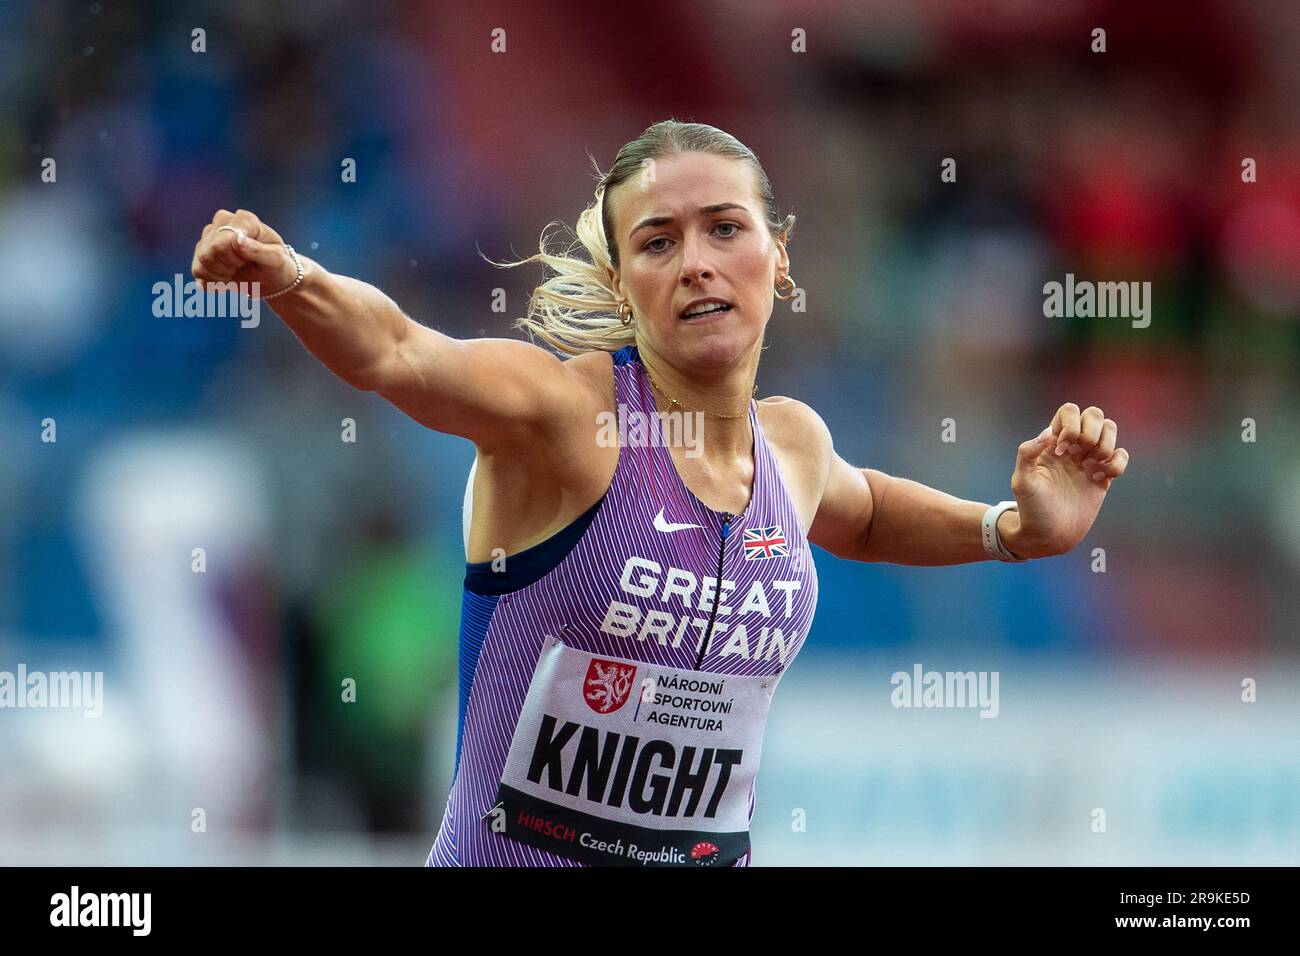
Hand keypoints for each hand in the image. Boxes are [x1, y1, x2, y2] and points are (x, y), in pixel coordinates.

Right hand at [191, 209, 296, 295]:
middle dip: (228, 268)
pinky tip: (227, 278)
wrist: (271, 278)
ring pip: (201, 263)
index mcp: (244, 219)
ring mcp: (210, 235)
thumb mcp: (276, 261)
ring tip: (236, 272)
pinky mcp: (201, 251)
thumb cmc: (277, 266)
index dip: (234, 260)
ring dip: (220, 276)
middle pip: (209, 254)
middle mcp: (223, 221)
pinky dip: (213, 282)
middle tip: (244, 267)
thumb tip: (237, 239)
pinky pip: (197, 272)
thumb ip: (258, 250)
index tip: (249, 261)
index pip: (222, 243)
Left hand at [1003, 403, 1129, 557]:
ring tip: (1092, 467)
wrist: (1047, 536)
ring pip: (1110, 430)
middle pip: (1095, 415)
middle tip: (1080, 457)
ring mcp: (1089, 460)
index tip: (1061, 450)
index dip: (1071, 424)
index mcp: (1052, 443)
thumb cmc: (1030, 509)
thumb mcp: (1022, 482)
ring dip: (1106, 445)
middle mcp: (1072, 447)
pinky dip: (1117, 463)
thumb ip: (1027, 454)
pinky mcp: (1104, 477)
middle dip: (1092, 431)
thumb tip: (1046, 434)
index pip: (1069, 411)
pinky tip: (1100, 480)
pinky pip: (1121, 455)